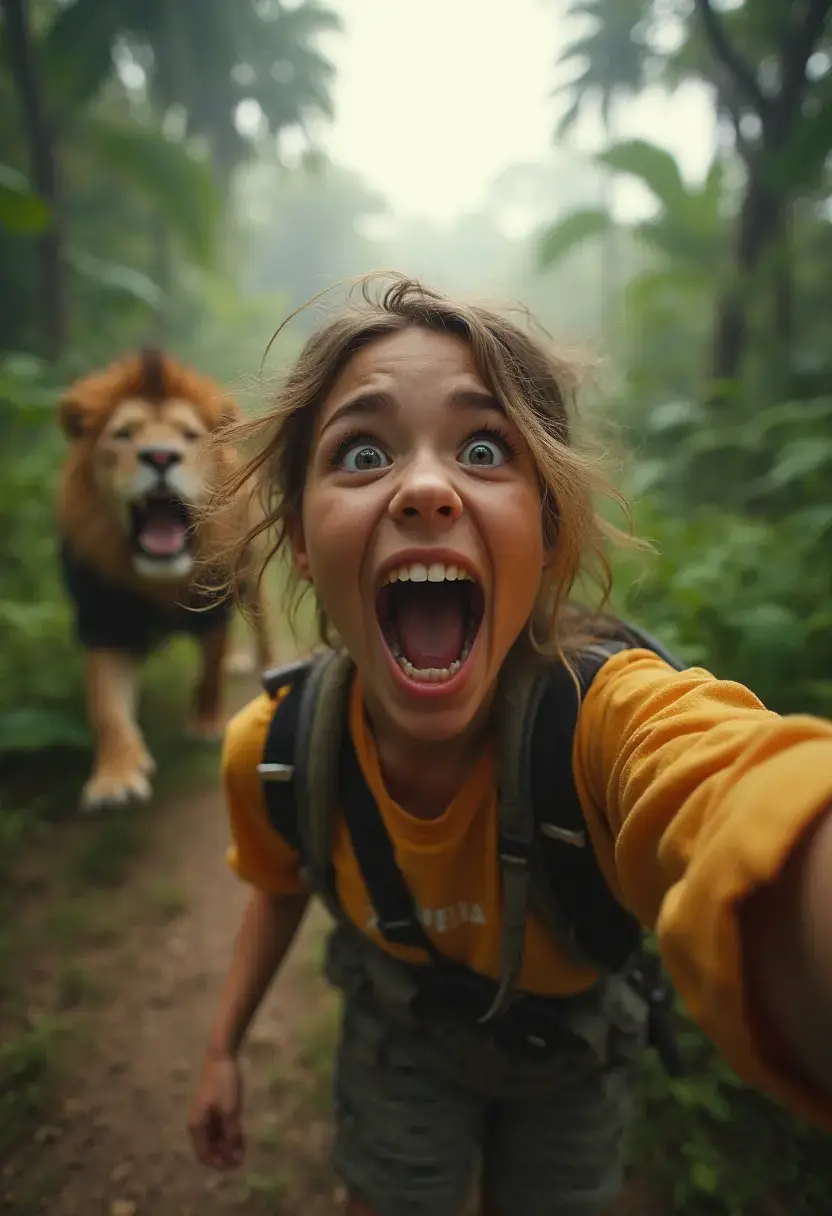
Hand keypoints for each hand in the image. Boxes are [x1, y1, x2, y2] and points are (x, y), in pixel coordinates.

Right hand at [188, 1051, 244, 1169]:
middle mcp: (198, 1124)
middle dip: (224, 1156)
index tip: (236, 1165)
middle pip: (208, 1149)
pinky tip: (241, 1137)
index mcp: (197, 1126)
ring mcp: (205, 1116)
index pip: (204, 1155)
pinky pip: (218, 1129)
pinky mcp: (212, 1108)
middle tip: (241, 1159)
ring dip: (227, 1147)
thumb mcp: (231, 1111)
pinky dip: (228, 1135)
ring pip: (215, 1140)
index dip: (219, 1164)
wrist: (221, 1056)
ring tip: (243, 1149)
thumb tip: (234, 1158)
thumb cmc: (224, 1084)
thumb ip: (232, 1135)